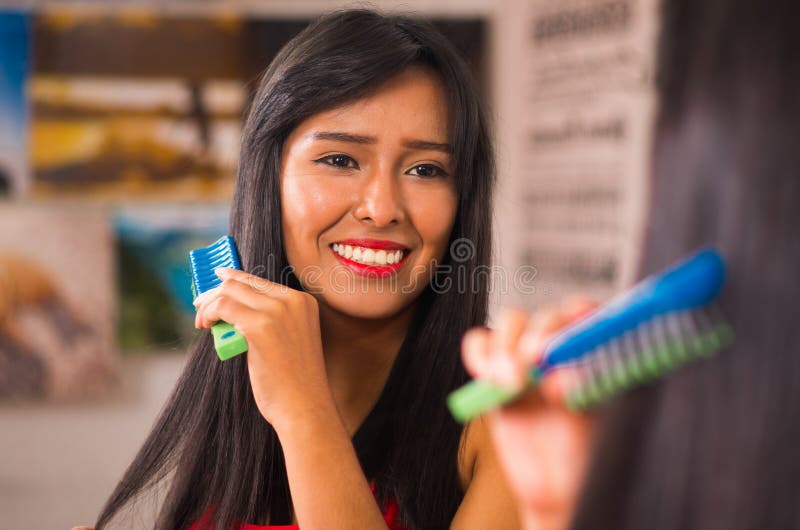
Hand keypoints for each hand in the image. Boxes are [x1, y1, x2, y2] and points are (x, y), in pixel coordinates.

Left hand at [193, 268, 334, 429]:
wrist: (304, 406)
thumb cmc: (294, 382)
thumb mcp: (290, 339)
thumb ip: (270, 319)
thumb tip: (233, 311)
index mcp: (303, 302)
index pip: (260, 281)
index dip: (233, 280)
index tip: (216, 284)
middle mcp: (292, 301)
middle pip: (242, 282)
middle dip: (216, 292)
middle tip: (200, 306)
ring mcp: (277, 311)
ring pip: (229, 292)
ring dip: (209, 304)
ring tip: (202, 321)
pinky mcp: (259, 326)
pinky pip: (223, 308)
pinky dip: (209, 314)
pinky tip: (205, 326)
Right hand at [460, 299, 597, 529]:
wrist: (556, 488)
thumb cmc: (587, 455)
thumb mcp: (599, 424)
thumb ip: (583, 393)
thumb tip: (560, 375)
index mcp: (596, 352)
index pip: (591, 316)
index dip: (582, 312)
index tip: (577, 323)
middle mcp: (561, 349)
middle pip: (548, 317)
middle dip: (540, 333)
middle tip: (538, 358)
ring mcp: (526, 358)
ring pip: (511, 323)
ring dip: (507, 347)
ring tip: (511, 383)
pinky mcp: (495, 372)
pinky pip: (480, 344)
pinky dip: (479, 354)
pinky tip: (487, 377)